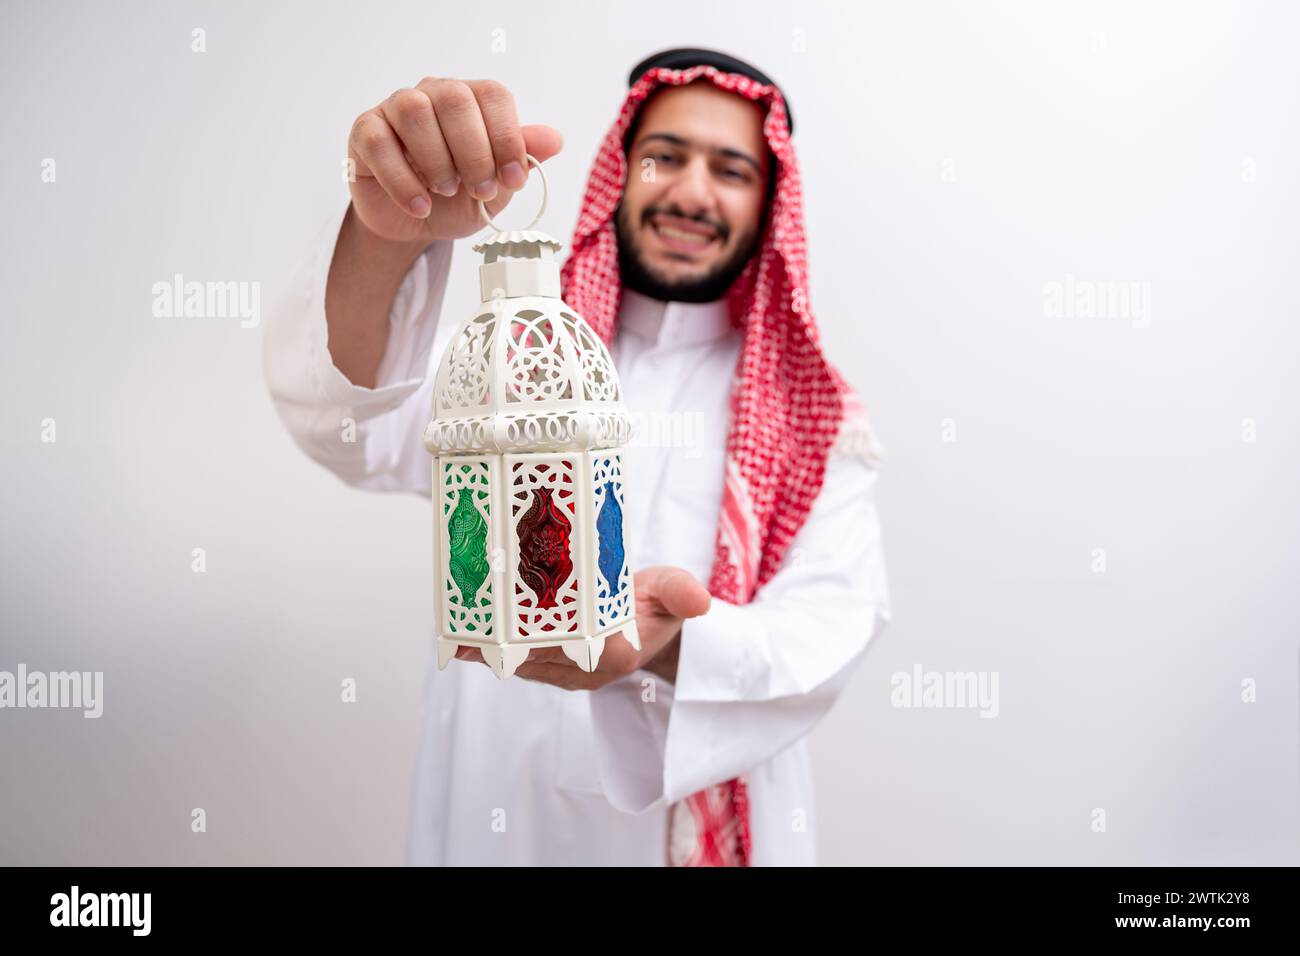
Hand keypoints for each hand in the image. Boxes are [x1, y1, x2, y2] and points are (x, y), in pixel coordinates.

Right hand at [346, 77, 562, 243]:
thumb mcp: (498, 185)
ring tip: (447, 192)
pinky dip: (403, 180)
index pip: (494, 96)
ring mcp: (395, 109)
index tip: (513, 181)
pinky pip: (380, 143)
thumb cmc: (459, 197)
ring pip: (415, 112)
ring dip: (437, 160)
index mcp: (471, 100)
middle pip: (455, 99)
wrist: (417, 225)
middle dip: (475, 152)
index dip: (507, 138)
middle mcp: (433, 94)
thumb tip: (555, 139)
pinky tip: (420, 206)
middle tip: (480, 190)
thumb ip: (523, 159)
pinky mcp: (365, 132)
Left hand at [455, 566, 712, 690]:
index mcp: (614, 652)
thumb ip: (680, 592)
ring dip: (491, 647)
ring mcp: (568, 676)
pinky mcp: (554, 672)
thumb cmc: (659, 604)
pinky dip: (495, 649)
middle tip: (464, 617)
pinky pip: (520, 663)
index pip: (567, 645)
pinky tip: (468, 633)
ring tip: (457, 625)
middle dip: (498, 639)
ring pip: (521, 662)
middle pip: (534, 655)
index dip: (531, 636)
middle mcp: (586, 671)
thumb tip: (699, 601)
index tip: (499, 622)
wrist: (658, 629)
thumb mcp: (673, 591)